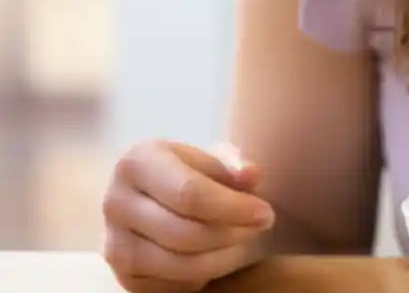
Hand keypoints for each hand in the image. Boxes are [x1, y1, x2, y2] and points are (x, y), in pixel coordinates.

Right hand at [102, 140, 274, 291]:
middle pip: (185, 233)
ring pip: (179, 265)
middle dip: (233, 234)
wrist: (164, 198)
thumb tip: (250, 174)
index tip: (264, 212)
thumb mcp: (218, 159)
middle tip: (260, 225)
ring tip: (244, 240)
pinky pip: (170, 286)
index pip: (189, 194)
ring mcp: (113, 242)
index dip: (233, 208)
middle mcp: (115, 201)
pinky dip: (203, 276)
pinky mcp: (122, 275)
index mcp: (138, 162)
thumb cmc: (199, 174)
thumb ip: (236, 165)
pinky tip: (218, 256)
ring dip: (223, 258)